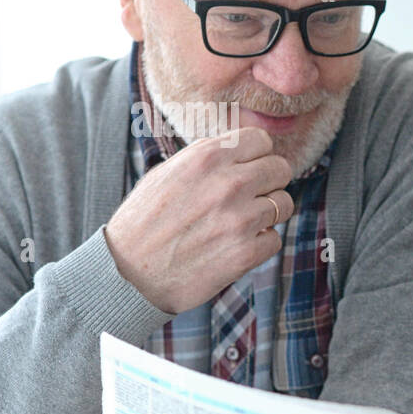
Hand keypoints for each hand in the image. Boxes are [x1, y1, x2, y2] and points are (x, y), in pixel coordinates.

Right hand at [104, 127, 294, 314]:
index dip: (257, 155)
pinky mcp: (246, 253)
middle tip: (251, 197)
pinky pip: (275, 238)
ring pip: (284, 204)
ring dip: (268, 214)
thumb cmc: (145, 221)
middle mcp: (228, 184)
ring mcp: (240, 219)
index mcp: (206, 158)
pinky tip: (235, 246)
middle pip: (280, 169)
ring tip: (242, 222)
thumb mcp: (168, 173)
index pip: (261, 140)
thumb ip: (207, 158)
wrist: (128, 273)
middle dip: (269, 182)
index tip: (249, 168)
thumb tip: (244, 149)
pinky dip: (260, 244)